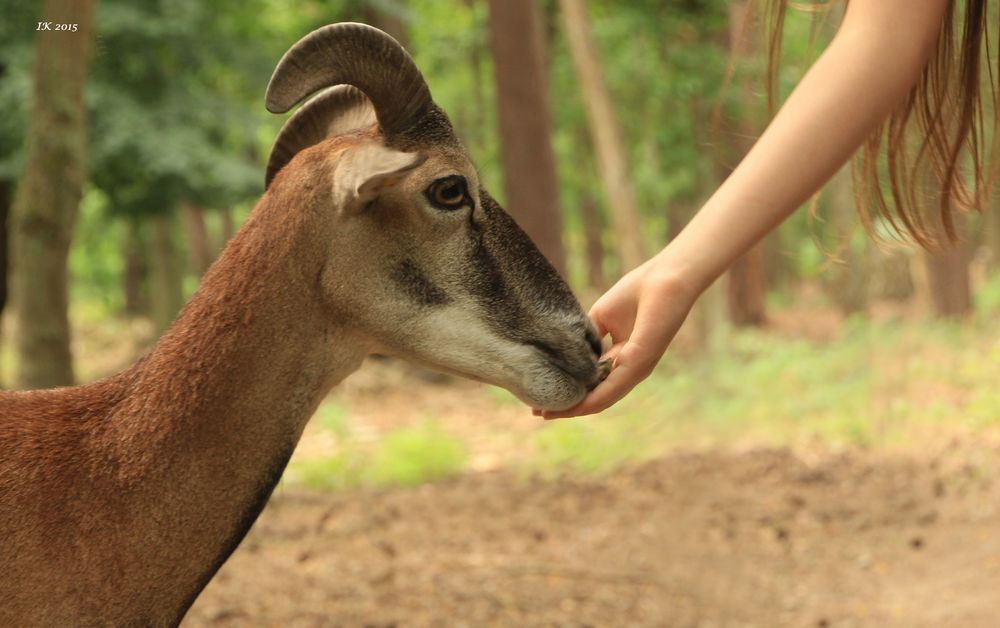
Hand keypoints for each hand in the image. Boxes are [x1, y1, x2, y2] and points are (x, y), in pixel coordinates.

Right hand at [536, 258, 697, 418]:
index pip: (594, 382)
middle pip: (596, 396)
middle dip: (567, 405)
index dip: (570, 391)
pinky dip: (591, 400)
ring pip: (602, 398)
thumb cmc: (639, 291)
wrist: (665, 277)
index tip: (543, 396)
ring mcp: (636, 367)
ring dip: (575, 409)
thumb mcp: (602, 317)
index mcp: (623, 357)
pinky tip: (573, 407)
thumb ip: (587, 337)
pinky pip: (612, 388)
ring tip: (548, 413)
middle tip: (538, 412)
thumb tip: (566, 351)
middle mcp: (630, 368)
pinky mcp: (640, 361)